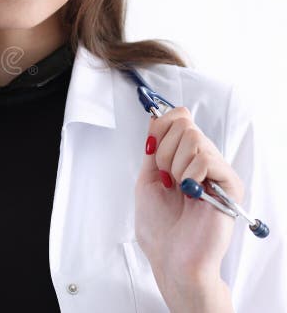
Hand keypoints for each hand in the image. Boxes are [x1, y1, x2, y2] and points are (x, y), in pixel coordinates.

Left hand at [135, 107, 239, 312]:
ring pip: (193, 138)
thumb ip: (153, 148)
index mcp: (185, 159)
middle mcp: (203, 162)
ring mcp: (218, 172)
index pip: (180, 118)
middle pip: (184, 124)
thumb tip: (156, 118)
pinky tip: (191, 192)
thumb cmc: (160, 228)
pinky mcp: (230, 184)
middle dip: (164, 150)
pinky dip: (189, 173)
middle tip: (166, 177)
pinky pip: (206, 157)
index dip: (162, 126)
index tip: (152, 149)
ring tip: (179, 188)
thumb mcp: (147, 178)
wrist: (173, 258)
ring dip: (175, 164)